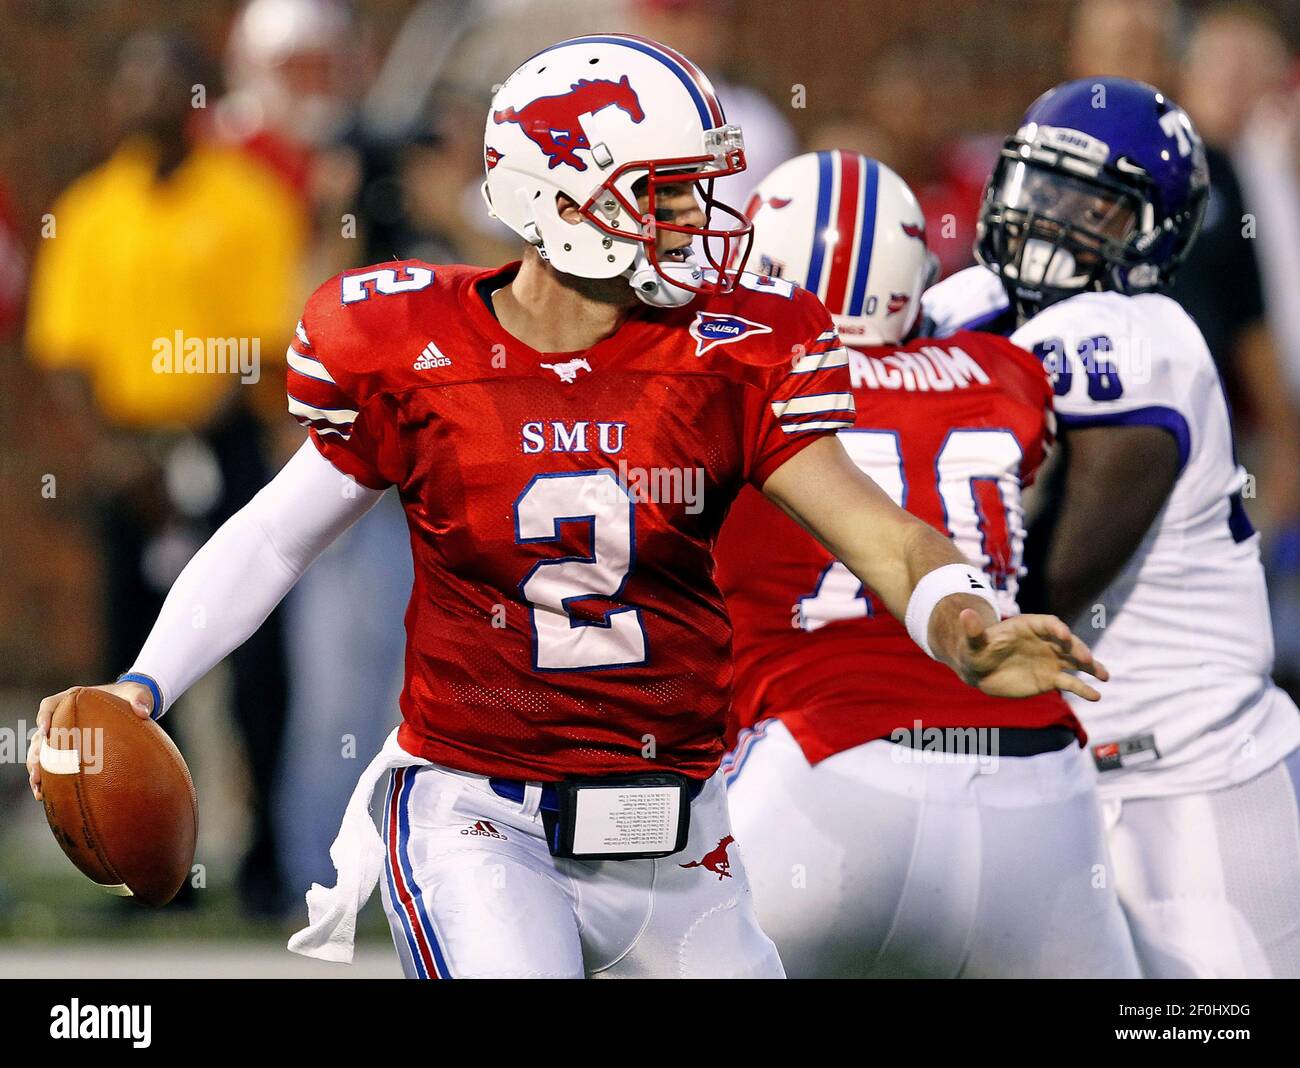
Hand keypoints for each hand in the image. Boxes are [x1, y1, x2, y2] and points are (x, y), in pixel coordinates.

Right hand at [27, 682, 153, 800]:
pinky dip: (47, 778)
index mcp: (72, 699)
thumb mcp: (138, 693)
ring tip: (38, 786)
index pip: (49, 705)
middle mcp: (62, 716)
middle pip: (39, 734)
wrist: (132, 704)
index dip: (43, 718)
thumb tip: (143, 712)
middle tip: (38, 769)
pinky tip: (44, 794)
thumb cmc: (130, 696)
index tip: (45, 731)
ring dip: (37, 768)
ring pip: (40, 751)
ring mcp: (62, 733)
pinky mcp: (67, 749)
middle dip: (36, 752)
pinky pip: (52, 763)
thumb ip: (141, 698)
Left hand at [953, 610, 1107, 701]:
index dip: (1057, 629)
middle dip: (1078, 649)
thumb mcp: (972, 640)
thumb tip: (964, 613)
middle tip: (1087, 659)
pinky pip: (1070, 682)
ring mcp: (1050, 660)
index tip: (1064, 636)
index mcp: (1029, 626)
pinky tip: (1096, 695)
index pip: (1049, 624)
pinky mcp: (1050, 679)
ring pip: (1075, 662)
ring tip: (1105, 676)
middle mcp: (1045, 641)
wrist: (979, 669)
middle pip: (1067, 643)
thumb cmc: (976, 650)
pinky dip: (1083, 689)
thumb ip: (973, 629)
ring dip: (1090, 667)